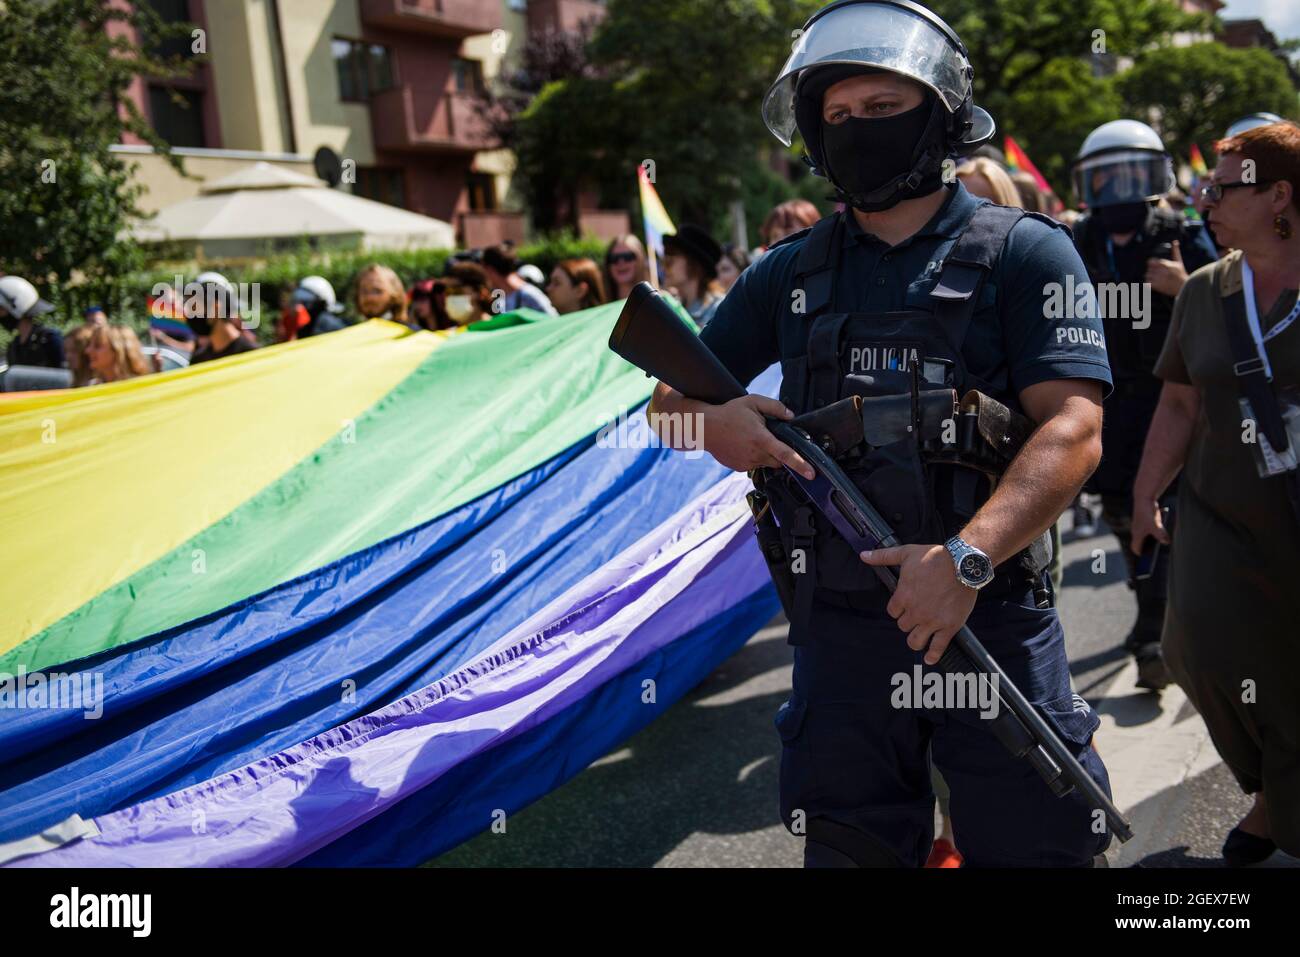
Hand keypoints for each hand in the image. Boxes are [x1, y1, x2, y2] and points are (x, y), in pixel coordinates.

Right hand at [700, 394, 813, 477]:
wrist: (705, 427)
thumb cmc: (729, 412)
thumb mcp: (753, 402)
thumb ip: (775, 407)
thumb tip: (791, 417)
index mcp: (761, 439)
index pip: (785, 454)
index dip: (801, 464)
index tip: (812, 473)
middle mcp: (755, 454)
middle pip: (779, 461)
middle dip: (780, 454)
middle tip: (769, 439)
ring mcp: (746, 463)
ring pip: (766, 463)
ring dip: (766, 454)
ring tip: (751, 439)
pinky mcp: (739, 467)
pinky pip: (754, 465)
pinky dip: (754, 457)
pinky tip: (743, 445)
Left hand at [861, 544, 976, 664]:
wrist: (962, 563)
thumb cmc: (935, 557)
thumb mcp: (906, 553)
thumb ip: (883, 556)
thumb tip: (864, 555)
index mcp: (903, 596)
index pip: (892, 612)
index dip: (898, 609)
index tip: (905, 606)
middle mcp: (915, 612)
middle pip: (903, 626)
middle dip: (908, 622)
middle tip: (916, 616)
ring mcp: (932, 621)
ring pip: (915, 641)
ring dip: (916, 639)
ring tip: (920, 636)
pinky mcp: (949, 626)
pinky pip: (938, 647)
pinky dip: (933, 655)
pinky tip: (929, 658)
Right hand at [1129, 498, 1170, 555]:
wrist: (1144, 497)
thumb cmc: (1147, 512)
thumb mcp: (1156, 525)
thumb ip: (1161, 535)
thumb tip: (1166, 543)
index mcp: (1137, 534)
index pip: (1135, 548)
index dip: (1140, 554)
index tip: (1146, 558)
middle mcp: (1137, 530)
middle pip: (1140, 542)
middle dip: (1147, 547)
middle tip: (1155, 551)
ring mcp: (1139, 523)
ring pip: (1145, 533)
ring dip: (1151, 536)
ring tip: (1161, 538)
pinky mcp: (1143, 517)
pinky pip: (1148, 525)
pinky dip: (1154, 527)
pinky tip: (1161, 522)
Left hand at [1145, 241, 1187, 297]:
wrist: (1183, 287)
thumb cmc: (1181, 273)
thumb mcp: (1179, 262)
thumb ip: (1175, 252)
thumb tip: (1175, 241)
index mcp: (1167, 265)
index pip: (1151, 261)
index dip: (1151, 262)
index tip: (1152, 264)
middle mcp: (1162, 272)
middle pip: (1149, 269)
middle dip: (1151, 270)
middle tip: (1156, 272)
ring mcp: (1159, 279)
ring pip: (1147, 275)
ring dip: (1149, 276)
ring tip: (1154, 277)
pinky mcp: (1157, 286)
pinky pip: (1147, 283)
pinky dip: (1148, 283)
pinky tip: (1153, 283)